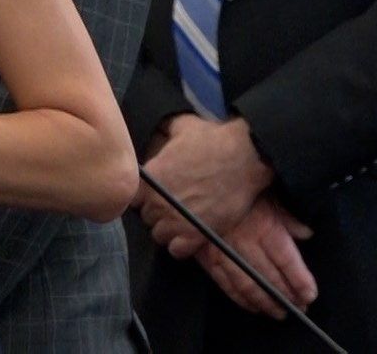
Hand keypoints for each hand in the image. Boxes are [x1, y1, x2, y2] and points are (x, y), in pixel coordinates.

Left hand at [139, 115, 273, 257]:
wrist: (245, 157)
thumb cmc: (213, 139)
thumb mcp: (181, 127)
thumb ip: (163, 132)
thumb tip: (158, 129)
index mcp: (151, 177)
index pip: (131, 196)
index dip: (143, 196)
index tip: (154, 194)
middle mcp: (158, 201)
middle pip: (145, 216)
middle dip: (157, 212)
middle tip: (173, 206)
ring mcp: (176, 220)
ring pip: (159, 235)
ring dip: (168, 229)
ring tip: (181, 220)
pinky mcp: (196, 235)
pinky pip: (176, 250)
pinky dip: (181, 244)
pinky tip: (189, 234)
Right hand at [195, 195, 316, 318]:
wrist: (194, 187)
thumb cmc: (236, 190)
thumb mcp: (267, 196)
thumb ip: (287, 217)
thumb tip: (306, 234)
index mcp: (263, 225)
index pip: (286, 259)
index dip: (300, 280)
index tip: (309, 295)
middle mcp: (244, 241)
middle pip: (269, 276)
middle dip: (286, 296)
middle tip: (299, 308)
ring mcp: (224, 251)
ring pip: (248, 285)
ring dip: (264, 303)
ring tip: (278, 312)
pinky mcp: (207, 257)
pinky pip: (225, 284)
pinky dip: (240, 299)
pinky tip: (252, 306)